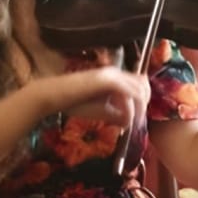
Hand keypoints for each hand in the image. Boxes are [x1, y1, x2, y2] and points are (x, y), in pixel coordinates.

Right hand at [30, 67, 151, 129]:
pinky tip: (123, 122)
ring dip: (138, 110)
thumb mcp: (101, 110)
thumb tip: (129, 123)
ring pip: (139, 90)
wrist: (53, 96)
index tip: (136, 120)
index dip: (143, 102)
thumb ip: (117, 114)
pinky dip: (130, 110)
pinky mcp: (107, 80)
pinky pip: (129, 94)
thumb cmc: (73, 103)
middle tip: (135, 124)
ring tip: (129, 125)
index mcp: (115, 77)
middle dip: (143, 106)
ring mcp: (112, 74)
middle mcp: (116, 72)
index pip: (140, 84)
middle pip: (144, 85)